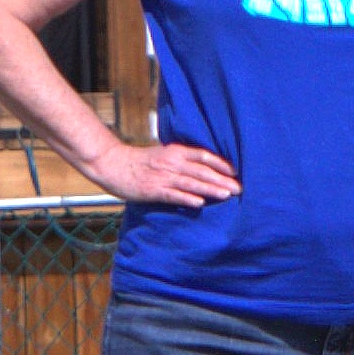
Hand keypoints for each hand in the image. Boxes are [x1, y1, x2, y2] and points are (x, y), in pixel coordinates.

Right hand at [89, 139, 241, 209]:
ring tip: (227, 194)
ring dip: (210, 188)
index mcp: (175, 151)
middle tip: (240, 188)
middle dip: (222, 179)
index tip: (236, 171)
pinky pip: (172, 194)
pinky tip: (199, 203)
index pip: (203, 155)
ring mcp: (162, 176)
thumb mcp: (163, 155)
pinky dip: (186, 198)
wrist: (113, 164)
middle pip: (201, 170)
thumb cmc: (140, 162)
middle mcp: (172, 162)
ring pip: (191, 182)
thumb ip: (182, 160)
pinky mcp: (153, 189)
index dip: (221, 163)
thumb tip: (203, 170)